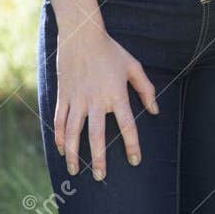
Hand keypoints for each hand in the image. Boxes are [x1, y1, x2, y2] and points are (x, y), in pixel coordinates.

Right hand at [53, 24, 158, 180]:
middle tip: (100, 177)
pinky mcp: (63, 97)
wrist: (82, 36)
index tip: (135, 160)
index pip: (127, 125)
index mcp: (116, 94)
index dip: (132, 144)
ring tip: (75, 171)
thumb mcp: (134, 67)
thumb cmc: (112, 51)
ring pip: (73, 132)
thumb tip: (155, 111)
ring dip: (74, 154)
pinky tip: (62, 151)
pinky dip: (59, 137)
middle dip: (98, 158)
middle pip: (97, 135)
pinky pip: (59, 121)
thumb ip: (146, 89)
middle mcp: (96, 100)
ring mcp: (77, 99)